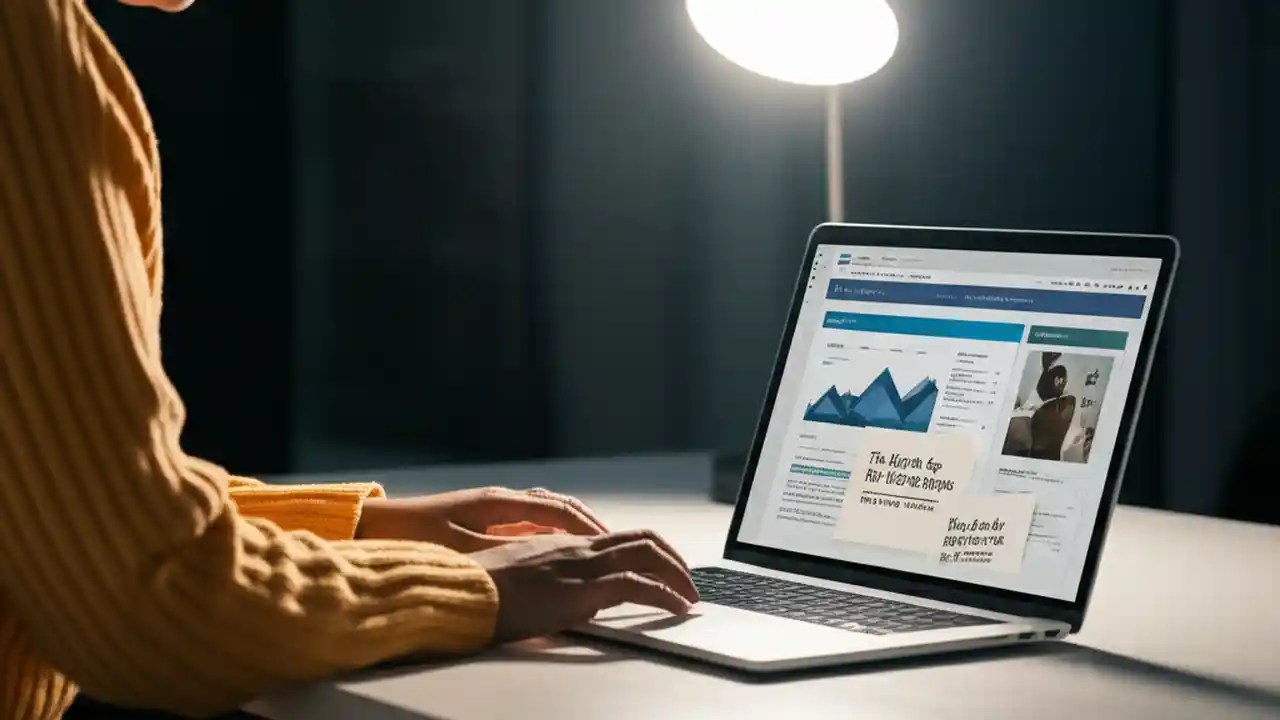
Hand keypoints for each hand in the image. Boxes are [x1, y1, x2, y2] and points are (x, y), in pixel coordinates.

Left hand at [356, 486, 607, 551]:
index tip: (610, 543)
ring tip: (596, 548)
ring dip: (573, 528)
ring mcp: (494, 507)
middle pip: (558, 507)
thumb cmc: (412, 537)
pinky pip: (531, 521)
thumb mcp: (459, 550)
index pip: (556, 510)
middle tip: (616, 545)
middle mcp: (501, 500)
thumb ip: (500, 555)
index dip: (586, 528)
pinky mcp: (485, 518)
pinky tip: (559, 550)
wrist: (375, 524)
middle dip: (589, 525)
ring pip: (546, 512)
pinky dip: (553, 532)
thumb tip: (539, 562)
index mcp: (498, 503)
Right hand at [470, 530, 699, 642]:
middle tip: (685, 579)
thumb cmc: (482, 590)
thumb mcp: (521, 579)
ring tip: (689, 594)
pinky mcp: (586, 588)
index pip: (617, 538)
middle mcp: (579, 546)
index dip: (646, 550)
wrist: (465, 591)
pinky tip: (678, 607)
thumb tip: (572, 598)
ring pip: (648, 554)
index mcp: (563, 543)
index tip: (660, 567)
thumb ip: (551, 580)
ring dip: (676, 574)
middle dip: (671, 557)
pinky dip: (667, 594)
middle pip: (642, 538)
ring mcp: (584, 564)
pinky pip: (641, 586)